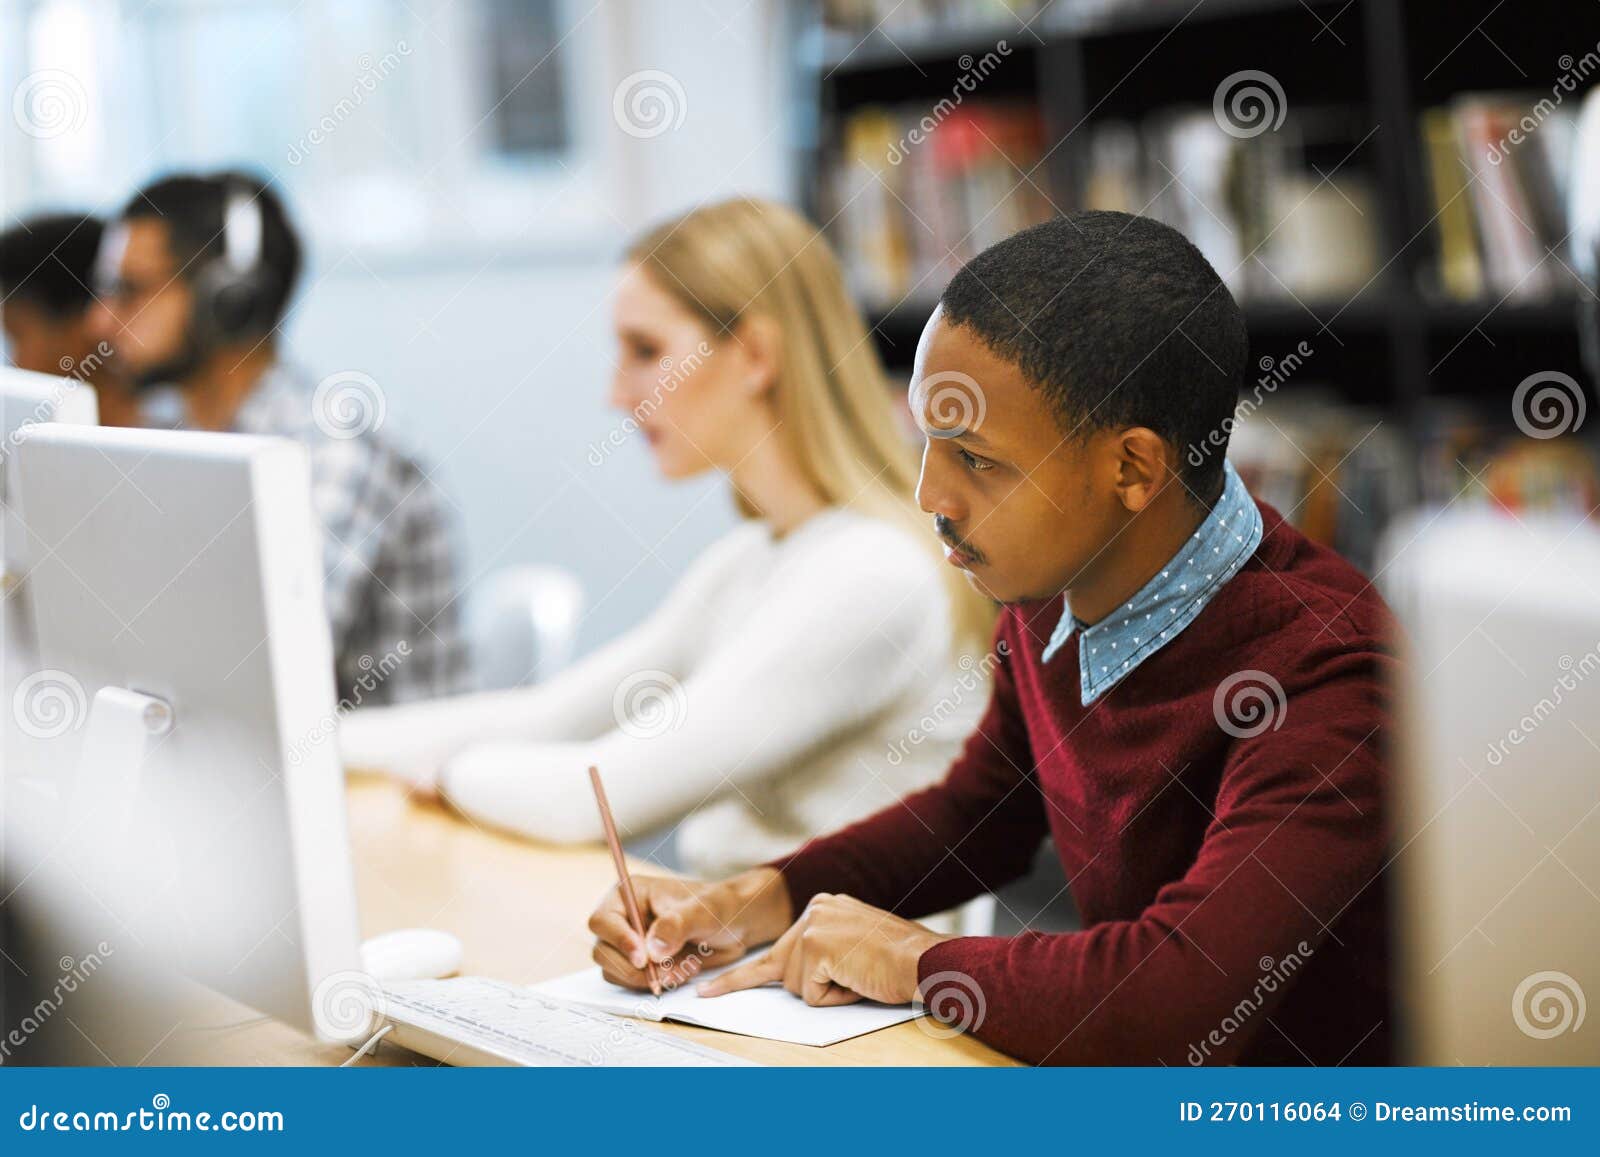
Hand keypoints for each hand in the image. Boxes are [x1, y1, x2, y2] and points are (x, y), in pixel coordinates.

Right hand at [587, 868, 792, 992]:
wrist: (734, 926)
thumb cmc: (718, 907)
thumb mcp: (703, 911)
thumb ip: (677, 925)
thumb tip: (651, 950)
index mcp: (628, 894)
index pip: (603, 921)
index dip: (619, 941)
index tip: (644, 959)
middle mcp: (622, 919)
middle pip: (603, 952)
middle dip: (634, 968)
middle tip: (664, 972)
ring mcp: (628, 944)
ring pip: (614, 972)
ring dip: (647, 978)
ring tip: (682, 967)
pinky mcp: (639, 965)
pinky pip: (632, 984)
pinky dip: (656, 984)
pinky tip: (681, 971)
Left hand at [697, 893, 951, 1006]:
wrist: (925, 960)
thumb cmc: (898, 962)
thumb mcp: (854, 947)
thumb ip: (824, 953)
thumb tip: (796, 980)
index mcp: (821, 908)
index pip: (775, 948)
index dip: (741, 978)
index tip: (709, 991)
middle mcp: (813, 910)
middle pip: (783, 970)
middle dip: (810, 987)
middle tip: (854, 976)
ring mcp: (812, 927)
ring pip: (796, 986)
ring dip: (830, 992)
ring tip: (861, 975)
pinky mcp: (816, 947)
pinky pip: (810, 995)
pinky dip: (836, 998)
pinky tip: (859, 978)